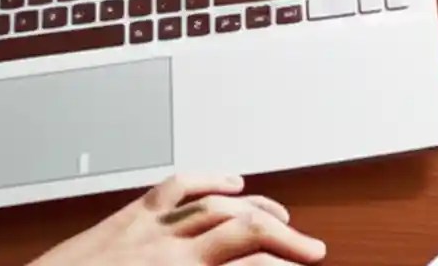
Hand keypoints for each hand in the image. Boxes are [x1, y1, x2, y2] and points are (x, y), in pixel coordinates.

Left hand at [29, 175, 326, 265]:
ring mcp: (143, 228)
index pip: (246, 261)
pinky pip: (174, 189)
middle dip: (283, 235)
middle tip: (312, 248)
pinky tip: (228, 185)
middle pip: (239, 227)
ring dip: (254, 208)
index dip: (281, 263)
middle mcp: (162, 249)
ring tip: (281, 219)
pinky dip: (207, 181)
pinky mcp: (125, 220)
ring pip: (213, 203)